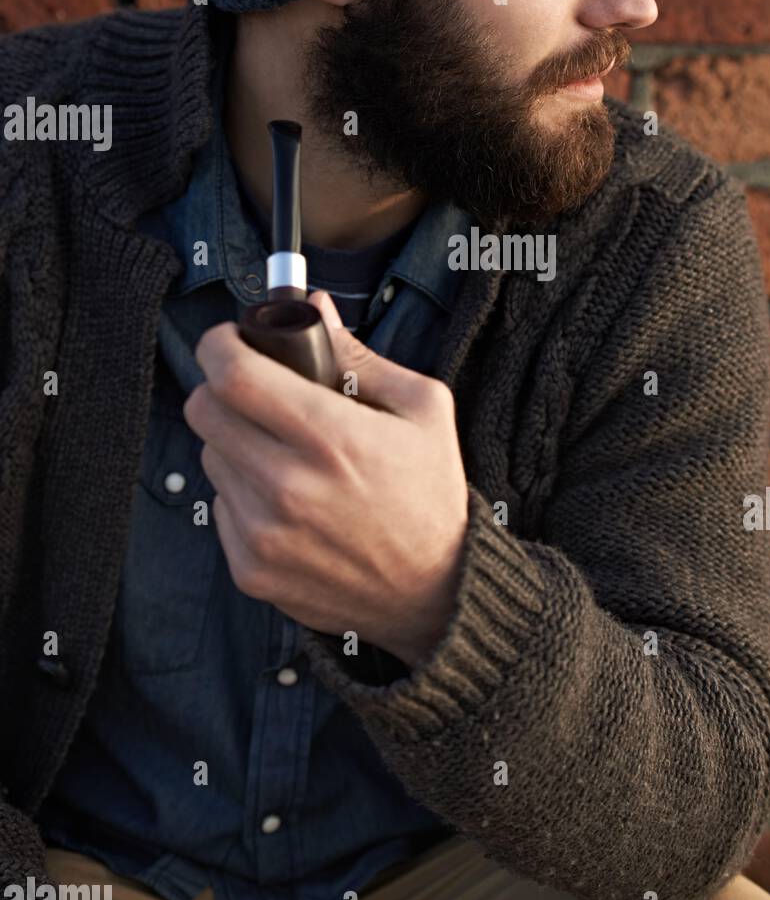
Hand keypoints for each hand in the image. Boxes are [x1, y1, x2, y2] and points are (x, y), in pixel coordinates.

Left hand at [181, 290, 469, 668]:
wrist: (436, 593)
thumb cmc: (431, 495)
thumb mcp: (422, 408)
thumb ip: (358, 353)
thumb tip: (312, 305)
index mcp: (330, 438)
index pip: (231, 373)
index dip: (219, 344)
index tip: (231, 340)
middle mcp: (286, 486)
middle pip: (204, 409)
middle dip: (224, 388)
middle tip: (256, 391)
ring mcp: (262, 533)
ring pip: (210, 455)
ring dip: (236, 442)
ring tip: (284, 453)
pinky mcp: (249, 569)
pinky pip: (219, 506)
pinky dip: (244, 493)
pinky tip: (287, 500)